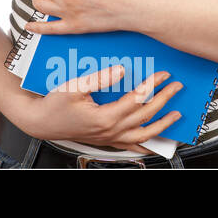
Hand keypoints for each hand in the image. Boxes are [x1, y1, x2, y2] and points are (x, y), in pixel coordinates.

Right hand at [23, 64, 183, 153]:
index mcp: (104, 117)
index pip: (136, 99)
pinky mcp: (107, 140)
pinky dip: (147, 144)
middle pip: (145, 115)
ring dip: (162, 125)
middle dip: (164, 99)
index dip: (152, 86)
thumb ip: (99, 79)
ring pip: (143, 135)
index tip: (163, 75)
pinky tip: (156, 140)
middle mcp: (110, 131)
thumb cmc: (54, 104)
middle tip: (176, 87)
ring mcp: (110, 138)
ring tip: (176, 115)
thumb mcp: (74, 86)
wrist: (42, 122)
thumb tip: (121, 71)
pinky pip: (132, 146)